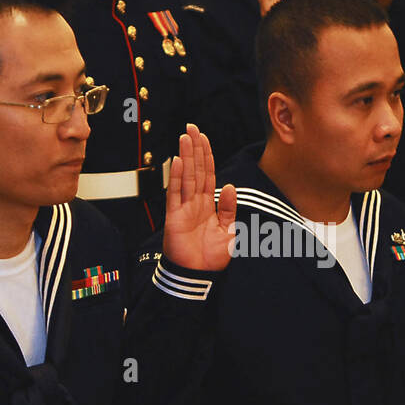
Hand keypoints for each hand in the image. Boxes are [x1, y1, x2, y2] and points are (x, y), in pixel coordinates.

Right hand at [162, 124, 236, 271]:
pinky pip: (176, 194)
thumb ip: (229, 208)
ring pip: (186, 177)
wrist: (199, 276)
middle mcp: (195, 204)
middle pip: (196, 170)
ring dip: (186, 156)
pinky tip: (179, 161)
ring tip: (185, 137)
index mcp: (208, 206)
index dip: (206, 156)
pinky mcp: (174, 217)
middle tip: (192, 127)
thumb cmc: (211, 258)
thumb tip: (229, 186)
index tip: (203, 138)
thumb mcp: (228, 230)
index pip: (207, 175)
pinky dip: (177, 177)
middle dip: (195, 149)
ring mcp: (183, 208)